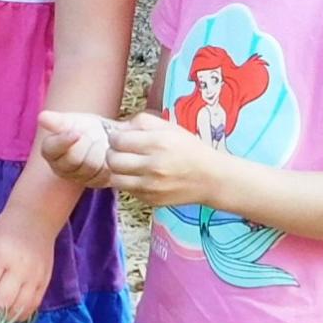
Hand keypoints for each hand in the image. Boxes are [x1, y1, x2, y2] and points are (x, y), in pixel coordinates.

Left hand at [0, 207, 55, 322]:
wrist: (36, 221)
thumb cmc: (3, 232)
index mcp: (0, 253)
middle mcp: (20, 267)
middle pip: (1, 302)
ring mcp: (35, 277)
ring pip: (16, 310)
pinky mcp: (45, 284)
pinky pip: (30, 309)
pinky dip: (15, 318)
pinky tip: (4, 317)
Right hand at [37, 108, 115, 184]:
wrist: (107, 136)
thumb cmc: (84, 128)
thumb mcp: (72, 121)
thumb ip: (57, 121)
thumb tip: (41, 117)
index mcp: (50, 151)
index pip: (51, 149)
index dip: (64, 140)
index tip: (77, 132)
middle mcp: (61, 169)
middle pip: (73, 159)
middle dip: (85, 143)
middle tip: (91, 135)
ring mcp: (78, 178)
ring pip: (90, 166)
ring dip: (99, 150)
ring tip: (100, 142)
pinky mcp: (96, 182)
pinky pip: (103, 173)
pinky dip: (108, 160)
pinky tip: (107, 153)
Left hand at [98, 113, 220, 208]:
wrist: (210, 178)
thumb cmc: (189, 149)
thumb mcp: (169, 127)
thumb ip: (142, 122)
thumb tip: (118, 128)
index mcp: (158, 142)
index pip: (118, 140)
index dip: (115, 137)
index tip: (120, 138)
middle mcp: (153, 165)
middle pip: (113, 160)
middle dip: (113, 153)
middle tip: (120, 151)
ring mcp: (151, 186)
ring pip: (115, 179)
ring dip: (117, 170)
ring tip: (127, 165)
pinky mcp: (150, 200)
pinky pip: (127, 190)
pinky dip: (129, 183)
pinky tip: (140, 176)